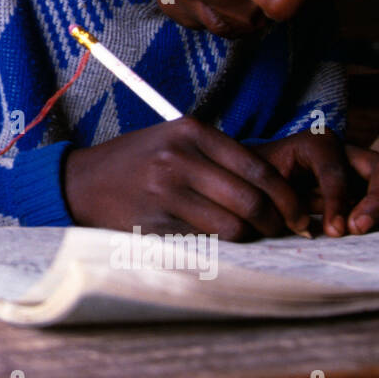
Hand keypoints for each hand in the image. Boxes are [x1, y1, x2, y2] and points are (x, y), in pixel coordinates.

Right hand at [64, 117, 309, 240]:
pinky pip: (205, 241)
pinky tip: (221, 242)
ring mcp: (165, 191)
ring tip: (252, 238)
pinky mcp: (155, 221)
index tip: (297, 213)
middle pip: (251, 200)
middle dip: (276, 222)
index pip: (257, 168)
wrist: (81, 181)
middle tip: (283, 231)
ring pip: (233, 226)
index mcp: (191, 132)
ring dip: (250, 238)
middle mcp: (179, 159)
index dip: (286, 196)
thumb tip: (273, 189)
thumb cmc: (137, 162)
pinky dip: (220, 246)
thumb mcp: (174, 140)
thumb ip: (217, 155)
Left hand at [250, 131, 378, 236]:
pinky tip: (367, 234)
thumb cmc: (258, 181)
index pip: (338, 171)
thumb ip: (279, 201)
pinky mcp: (371, 193)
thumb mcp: (262, 186)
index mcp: (318, 143)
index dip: (337, 200)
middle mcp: (348, 153)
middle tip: (360, 229)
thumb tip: (302, 228)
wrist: (259, 182)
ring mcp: (363, 172)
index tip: (334, 230)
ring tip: (363, 232)